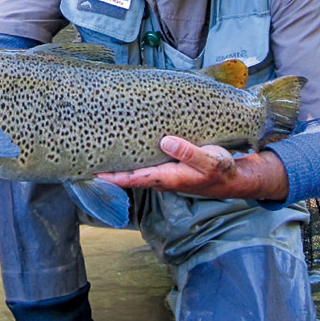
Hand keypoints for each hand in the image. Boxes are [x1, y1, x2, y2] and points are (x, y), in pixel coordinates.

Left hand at [96, 136, 287, 201]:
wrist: (235, 178)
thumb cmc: (222, 170)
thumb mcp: (210, 160)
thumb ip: (188, 152)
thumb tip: (165, 142)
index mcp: (168, 178)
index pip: (134, 178)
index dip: (113, 177)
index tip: (93, 173)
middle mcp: (161, 178)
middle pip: (128, 175)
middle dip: (108, 171)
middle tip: (84, 160)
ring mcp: (163, 174)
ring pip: (134, 170)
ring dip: (117, 165)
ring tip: (97, 153)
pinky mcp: (168, 167)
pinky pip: (143, 164)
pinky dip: (130, 159)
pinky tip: (122, 148)